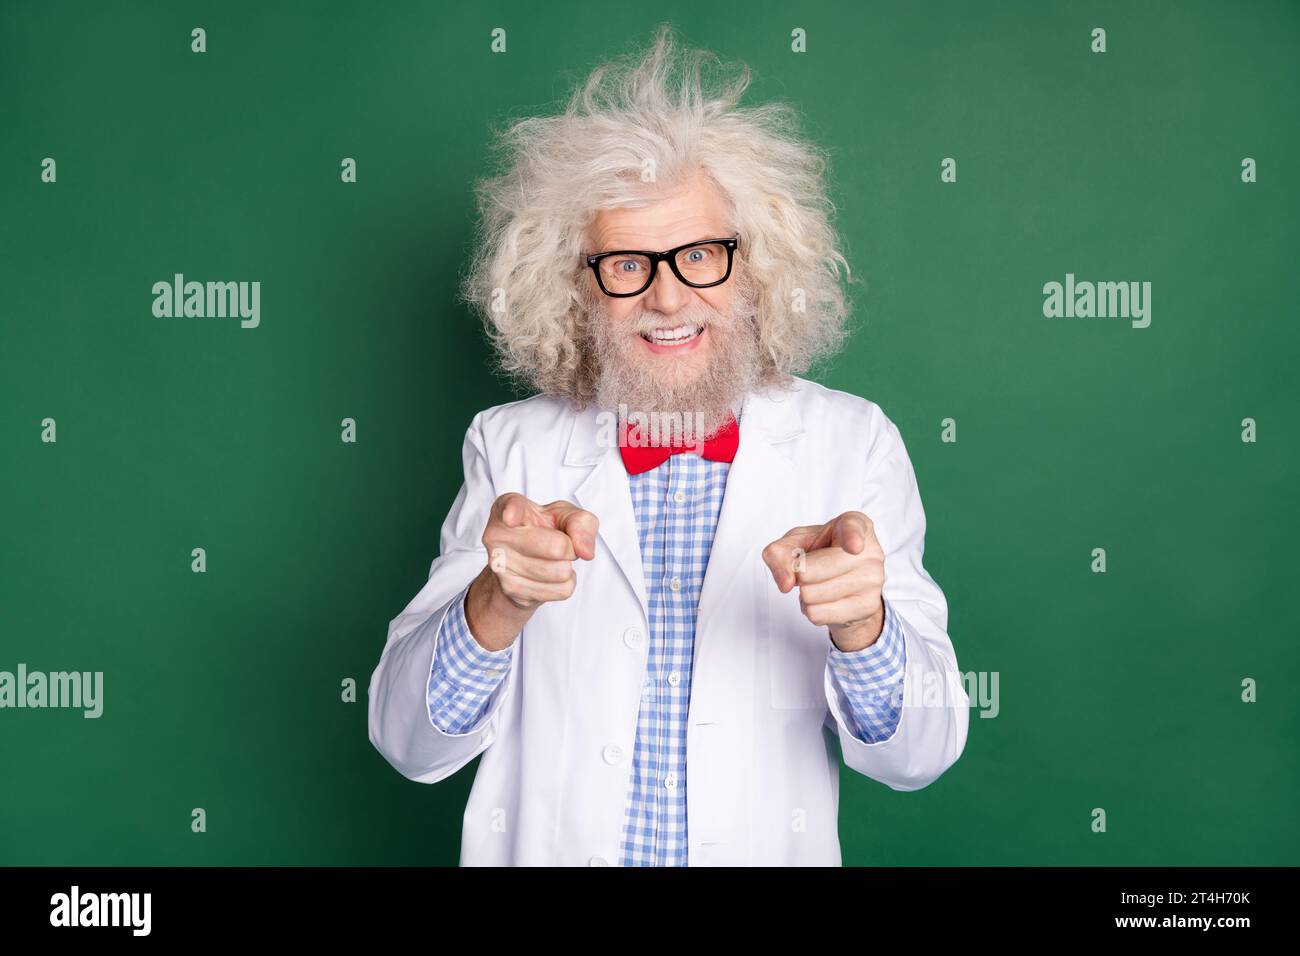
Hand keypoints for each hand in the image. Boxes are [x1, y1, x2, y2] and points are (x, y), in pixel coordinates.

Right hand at [464, 493, 598, 649]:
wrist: (520, 564)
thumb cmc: (543, 530)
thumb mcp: (564, 515)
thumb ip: (581, 523)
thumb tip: (585, 552)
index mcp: (505, 508)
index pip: (511, 507)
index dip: (513, 511)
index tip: (511, 517)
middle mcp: (496, 535)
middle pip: (557, 547)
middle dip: (570, 548)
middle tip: (560, 544)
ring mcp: (500, 564)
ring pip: (561, 572)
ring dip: (567, 566)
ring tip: (552, 559)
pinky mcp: (512, 589)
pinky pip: (561, 590)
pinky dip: (565, 583)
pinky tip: (549, 576)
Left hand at [761, 511, 885, 651]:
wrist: (850, 581)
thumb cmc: (821, 552)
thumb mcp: (795, 542)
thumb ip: (778, 553)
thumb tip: (785, 583)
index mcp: (855, 524)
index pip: (852, 530)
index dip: (851, 538)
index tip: (854, 546)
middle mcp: (870, 551)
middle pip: (808, 571)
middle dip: (798, 574)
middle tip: (811, 569)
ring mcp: (873, 580)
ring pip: (810, 595)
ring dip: (805, 593)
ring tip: (820, 584)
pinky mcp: (868, 606)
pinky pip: (817, 614)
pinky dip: (810, 609)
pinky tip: (825, 599)